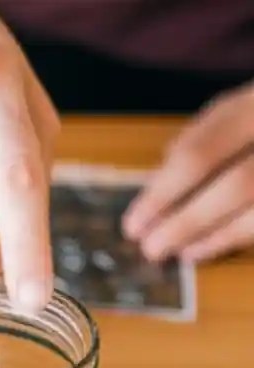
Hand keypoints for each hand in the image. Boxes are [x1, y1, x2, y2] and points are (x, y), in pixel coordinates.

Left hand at [123, 82, 253, 262]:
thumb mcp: (235, 105)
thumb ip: (200, 138)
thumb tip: (159, 182)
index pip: (200, 154)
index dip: (162, 195)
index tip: (133, 225)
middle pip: (237, 185)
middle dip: (189, 222)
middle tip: (151, 249)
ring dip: (219, 237)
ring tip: (182, 254)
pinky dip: (243, 237)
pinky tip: (215, 246)